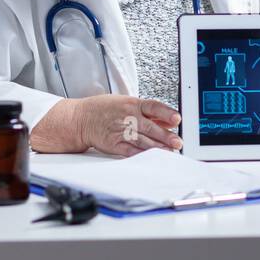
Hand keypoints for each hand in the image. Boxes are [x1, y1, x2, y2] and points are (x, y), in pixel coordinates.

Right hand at [31, 96, 181, 155]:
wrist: (81, 119)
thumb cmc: (104, 109)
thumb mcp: (126, 103)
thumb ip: (148, 112)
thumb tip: (168, 120)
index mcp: (132, 104)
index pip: (153, 107)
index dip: (166, 113)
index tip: (177, 119)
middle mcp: (128, 117)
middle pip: (150, 127)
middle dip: (166, 136)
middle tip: (178, 142)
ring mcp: (120, 131)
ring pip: (142, 140)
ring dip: (157, 147)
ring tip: (170, 151)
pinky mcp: (114, 144)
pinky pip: (130, 151)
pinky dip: (141, 154)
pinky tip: (151, 157)